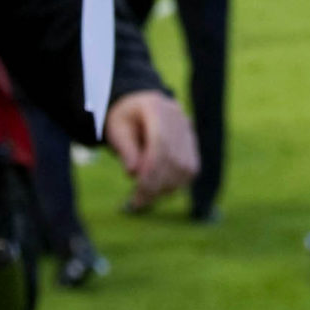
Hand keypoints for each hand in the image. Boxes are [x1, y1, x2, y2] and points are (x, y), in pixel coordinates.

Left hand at [103, 89, 198, 208]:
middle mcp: (177, 117)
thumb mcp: (116, 130)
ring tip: (144, 197)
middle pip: (174, 158)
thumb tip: (133, 172)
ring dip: (165, 187)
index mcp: (156, 107)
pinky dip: (174, 184)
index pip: (161, 142)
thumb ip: (124, 148)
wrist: (139, 109)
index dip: (151, 169)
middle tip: (137, 202)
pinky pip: (190, 171)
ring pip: (185, 167)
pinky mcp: (193, 144)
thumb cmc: (125, 121)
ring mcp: (188, 130)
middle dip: (156, 185)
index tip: (137, 191)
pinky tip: (157, 189)